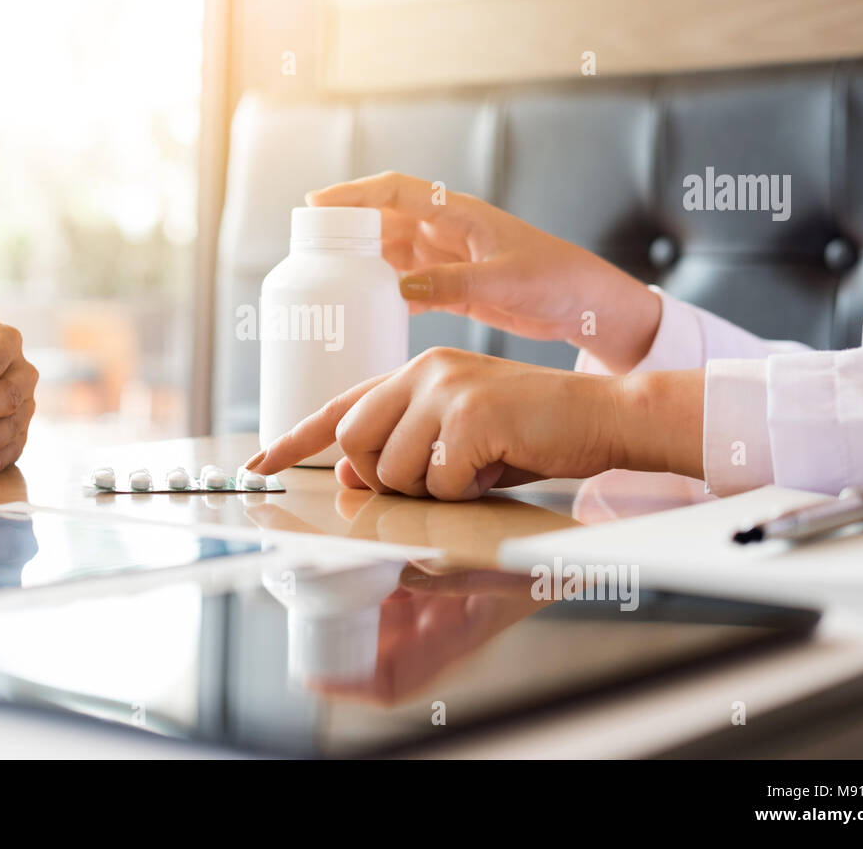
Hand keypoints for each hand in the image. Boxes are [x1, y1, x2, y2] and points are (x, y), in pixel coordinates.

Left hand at [246, 347, 704, 499]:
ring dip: (430, 490)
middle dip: (383, 478)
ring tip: (475, 468)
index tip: (260, 462)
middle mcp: (423, 370)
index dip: (295, 438)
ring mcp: (446, 387)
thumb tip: (352, 479)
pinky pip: (438, 482)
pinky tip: (496, 468)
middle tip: (437, 477)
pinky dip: (465, 492)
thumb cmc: (530, 434)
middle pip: (353, 442)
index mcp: (415, 372)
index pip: (339, 406)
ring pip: (391, 469)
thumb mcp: (456, 445)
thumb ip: (403, 453)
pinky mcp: (471, 412)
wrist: (602, 415)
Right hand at [308, 172, 661, 372]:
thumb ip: (454, 284)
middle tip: (308, 246)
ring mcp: (449, 258)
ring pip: (393, 252)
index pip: (396, 192)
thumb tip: (401, 284)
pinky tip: (369, 307)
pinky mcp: (455, 286)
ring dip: (364, 261)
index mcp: (460, 214)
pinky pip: (409, 283)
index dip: (355, 195)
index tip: (316, 203)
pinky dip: (387, 292)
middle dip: (347, 228)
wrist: (587, 303)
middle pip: (385, 220)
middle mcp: (449, 231)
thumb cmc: (557, 280)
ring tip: (327, 276)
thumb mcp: (505, 282)